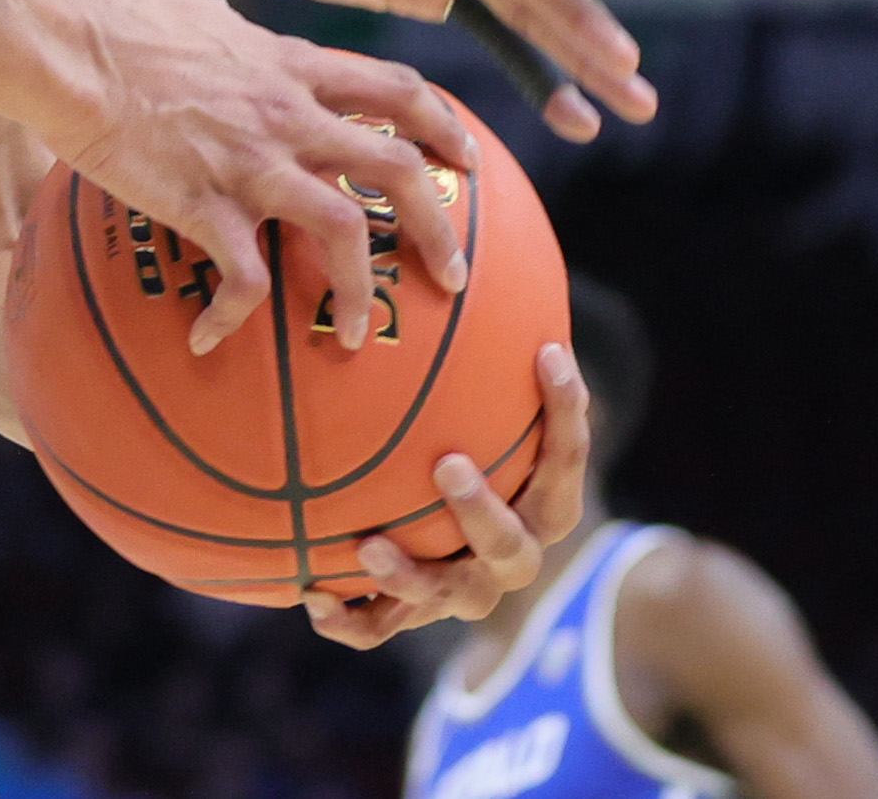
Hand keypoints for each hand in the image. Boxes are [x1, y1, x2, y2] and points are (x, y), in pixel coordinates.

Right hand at [11, 0, 477, 352]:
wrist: (67, 52)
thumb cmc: (107, 14)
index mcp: (288, 67)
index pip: (394, 91)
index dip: (442, 127)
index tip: (463, 160)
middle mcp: (289, 117)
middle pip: (397, 170)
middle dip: (438, 227)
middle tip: (451, 271)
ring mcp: (253, 165)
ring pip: (346, 230)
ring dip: (361, 288)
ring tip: (359, 333)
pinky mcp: (206, 205)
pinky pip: (243, 277)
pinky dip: (235, 316)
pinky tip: (211, 339)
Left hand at [305, 343, 588, 647]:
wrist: (465, 554)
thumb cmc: (477, 449)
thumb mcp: (493, 411)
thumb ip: (487, 360)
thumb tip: (472, 248)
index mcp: (543, 501)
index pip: (568, 456)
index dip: (568, 410)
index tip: (548, 354)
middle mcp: (512, 550)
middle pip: (512, 543)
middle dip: (483, 508)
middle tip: (446, 466)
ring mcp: (462, 589)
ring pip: (448, 595)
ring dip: (411, 574)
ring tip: (367, 545)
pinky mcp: (410, 614)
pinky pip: (381, 628)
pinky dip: (351, 620)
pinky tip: (310, 596)